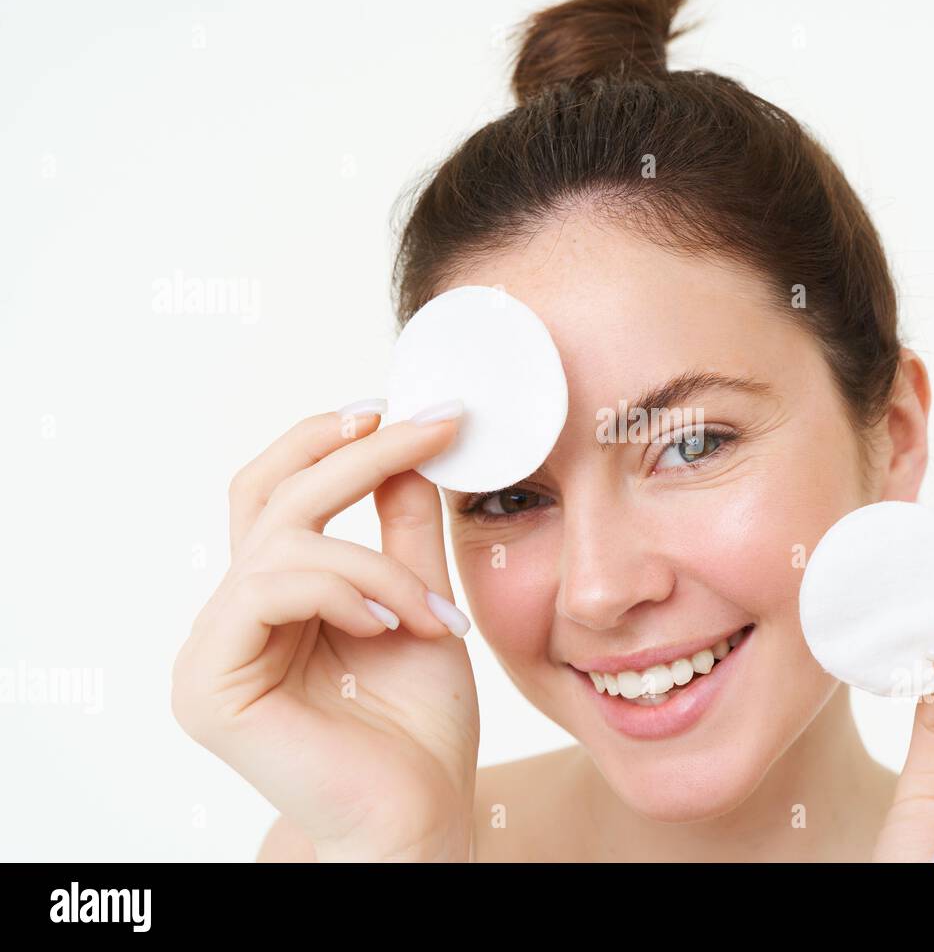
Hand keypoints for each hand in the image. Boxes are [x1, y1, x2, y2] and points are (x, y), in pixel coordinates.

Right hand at [171, 403, 478, 860]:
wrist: (422, 815)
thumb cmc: (419, 725)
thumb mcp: (419, 601)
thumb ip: (402, 530)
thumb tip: (405, 445)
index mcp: (274, 598)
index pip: (281, 493)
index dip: (333, 441)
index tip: (412, 410)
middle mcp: (233, 617)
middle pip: (270, 495)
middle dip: (357, 453)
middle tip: (431, 427)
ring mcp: (213, 650)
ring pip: (281, 542)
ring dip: (373, 563)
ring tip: (432, 616)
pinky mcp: (208, 683)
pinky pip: (268, 590)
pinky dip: (342, 592)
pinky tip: (390, 627)